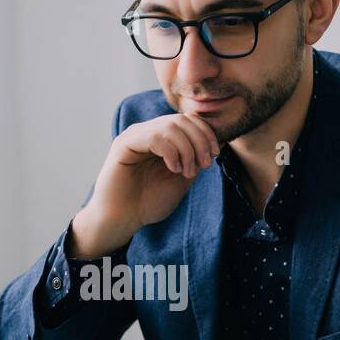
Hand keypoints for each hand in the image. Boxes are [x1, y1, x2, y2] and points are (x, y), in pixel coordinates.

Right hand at [70, 113, 220, 257]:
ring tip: (186, 171)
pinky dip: (170, 152)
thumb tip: (216, 144)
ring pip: (170, 125)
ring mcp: (135, 136)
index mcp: (161, 138)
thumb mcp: (181, 179)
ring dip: (187, 149)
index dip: (205, 133)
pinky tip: (173, 169)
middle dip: (200, 141)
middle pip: (182, 119)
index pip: (188, 120)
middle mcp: (147, 132)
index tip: (214, 155)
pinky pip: (154, 136)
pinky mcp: (124, 144)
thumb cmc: (148, 202)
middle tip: (204, 164)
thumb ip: (195, 160)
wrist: (123, 220)